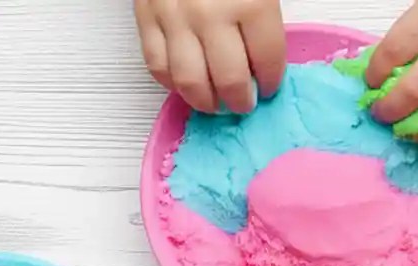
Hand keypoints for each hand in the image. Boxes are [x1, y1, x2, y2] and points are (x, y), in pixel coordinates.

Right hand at [133, 0, 285, 113]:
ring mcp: (174, 17)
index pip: (267, 60)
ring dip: (206, 100)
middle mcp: (210, 14)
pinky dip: (171, 82)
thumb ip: (265, 12)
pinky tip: (184, 83)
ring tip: (216, 102)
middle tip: (245, 103)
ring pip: (190, 81)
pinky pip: (156, 64)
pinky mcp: (146, 16)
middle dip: (241, 100)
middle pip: (230, 80)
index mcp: (249, 1)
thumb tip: (268, 53)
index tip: (270, 86)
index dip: (272, 80)